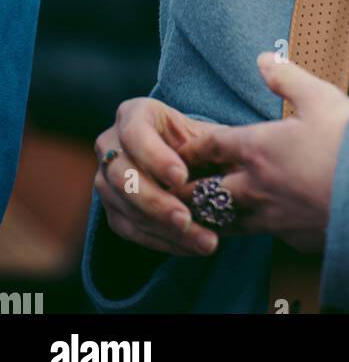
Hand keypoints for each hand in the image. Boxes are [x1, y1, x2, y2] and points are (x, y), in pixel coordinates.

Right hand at [94, 98, 220, 257]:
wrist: (189, 161)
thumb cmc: (201, 141)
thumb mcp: (207, 134)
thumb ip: (213, 144)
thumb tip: (229, 156)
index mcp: (134, 113)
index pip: (135, 134)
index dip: (155, 157)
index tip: (181, 177)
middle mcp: (110, 143)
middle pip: (123, 176)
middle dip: (156, 202)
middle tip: (186, 219)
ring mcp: (106, 178)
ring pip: (125, 208)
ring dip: (163, 228)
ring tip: (202, 240)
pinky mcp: (111, 208)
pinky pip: (130, 230)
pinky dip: (162, 241)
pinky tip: (191, 247)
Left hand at [177, 53, 348, 252]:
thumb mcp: (319, 96)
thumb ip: (286, 76)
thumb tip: (263, 57)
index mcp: (257, 148)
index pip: (209, 146)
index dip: (191, 146)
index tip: (178, 149)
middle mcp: (255, 186)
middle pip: (204, 192)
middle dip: (190, 188)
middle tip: (178, 186)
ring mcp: (271, 216)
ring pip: (225, 222)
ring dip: (213, 215)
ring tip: (205, 212)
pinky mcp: (291, 237)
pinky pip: (260, 235)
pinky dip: (252, 229)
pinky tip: (258, 223)